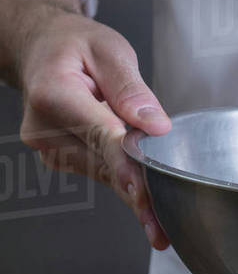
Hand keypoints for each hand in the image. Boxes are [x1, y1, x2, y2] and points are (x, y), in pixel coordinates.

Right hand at [18, 10, 170, 248]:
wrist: (41, 49)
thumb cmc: (75, 45)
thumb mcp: (109, 50)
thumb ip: (131, 88)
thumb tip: (154, 125)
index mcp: (54, 94)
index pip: (98, 136)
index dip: (124, 166)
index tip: (143, 193)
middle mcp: (45, 128)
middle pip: (101, 163)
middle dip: (136, 190)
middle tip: (161, 228)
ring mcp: (49, 147)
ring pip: (101, 173)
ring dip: (132, 190)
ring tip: (160, 215)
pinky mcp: (60, 157)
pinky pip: (98, 170)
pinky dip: (122, 179)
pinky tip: (144, 192)